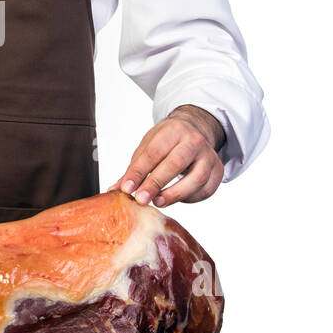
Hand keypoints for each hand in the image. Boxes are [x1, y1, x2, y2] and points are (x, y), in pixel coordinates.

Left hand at [104, 105, 225, 206]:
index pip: (153, 152)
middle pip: (175, 164)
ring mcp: (208, 155)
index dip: (138, 172)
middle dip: (155, 184)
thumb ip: (134, 169)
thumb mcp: (148, 147)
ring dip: (174, 194)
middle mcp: (193, 140)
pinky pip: (205, 189)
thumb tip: (115, 190)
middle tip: (140, 199)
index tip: (126, 189)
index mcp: (172, 131)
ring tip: (158, 202)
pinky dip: (189, 198)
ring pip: (196, 179)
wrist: (195, 130)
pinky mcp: (218, 170)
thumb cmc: (167, 141)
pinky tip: (176, 199)